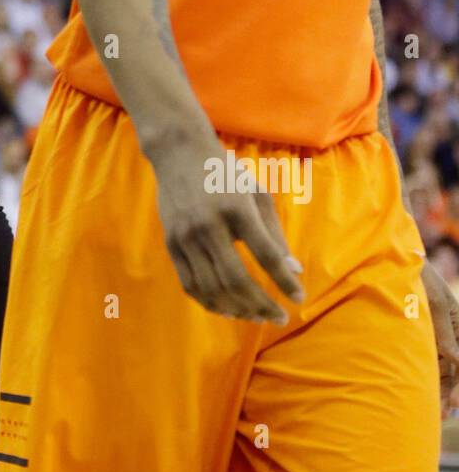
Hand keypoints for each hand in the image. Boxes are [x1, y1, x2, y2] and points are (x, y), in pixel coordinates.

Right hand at [154, 141, 304, 321]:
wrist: (178, 153)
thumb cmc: (224, 172)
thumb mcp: (255, 193)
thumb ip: (274, 232)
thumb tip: (293, 270)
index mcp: (238, 209)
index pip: (266, 255)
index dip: (285, 282)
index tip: (299, 299)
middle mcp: (210, 225)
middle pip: (237, 279)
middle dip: (262, 305)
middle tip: (278, 318)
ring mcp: (186, 237)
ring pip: (212, 288)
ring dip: (238, 309)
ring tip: (256, 317)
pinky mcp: (171, 244)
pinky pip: (190, 284)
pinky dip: (210, 303)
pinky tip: (227, 310)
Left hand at [420, 262, 458, 416]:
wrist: (390, 264)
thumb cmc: (416, 279)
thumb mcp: (432, 303)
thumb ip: (444, 332)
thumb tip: (454, 358)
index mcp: (457, 323)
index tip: (454, 404)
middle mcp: (448, 334)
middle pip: (454, 369)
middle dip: (451, 392)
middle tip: (443, 413)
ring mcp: (433, 338)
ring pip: (442, 370)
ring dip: (440, 390)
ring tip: (435, 413)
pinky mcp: (418, 340)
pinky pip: (427, 364)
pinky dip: (428, 380)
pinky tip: (424, 397)